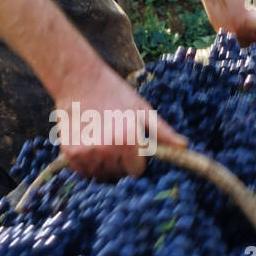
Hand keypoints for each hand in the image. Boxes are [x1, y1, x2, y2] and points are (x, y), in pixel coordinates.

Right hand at [54, 68, 186, 181]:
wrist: (79, 80)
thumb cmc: (115, 93)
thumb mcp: (143, 110)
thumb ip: (163, 132)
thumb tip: (184, 147)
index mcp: (127, 140)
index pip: (137, 171)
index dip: (137, 161)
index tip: (133, 149)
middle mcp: (106, 150)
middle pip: (119, 175)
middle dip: (121, 163)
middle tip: (116, 141)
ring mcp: (86, 153)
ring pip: (101, 175)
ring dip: (105, 165)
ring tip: (102, 141)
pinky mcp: (70, 154)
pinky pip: (84, 172)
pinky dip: (88, 164)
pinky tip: (90, 144)